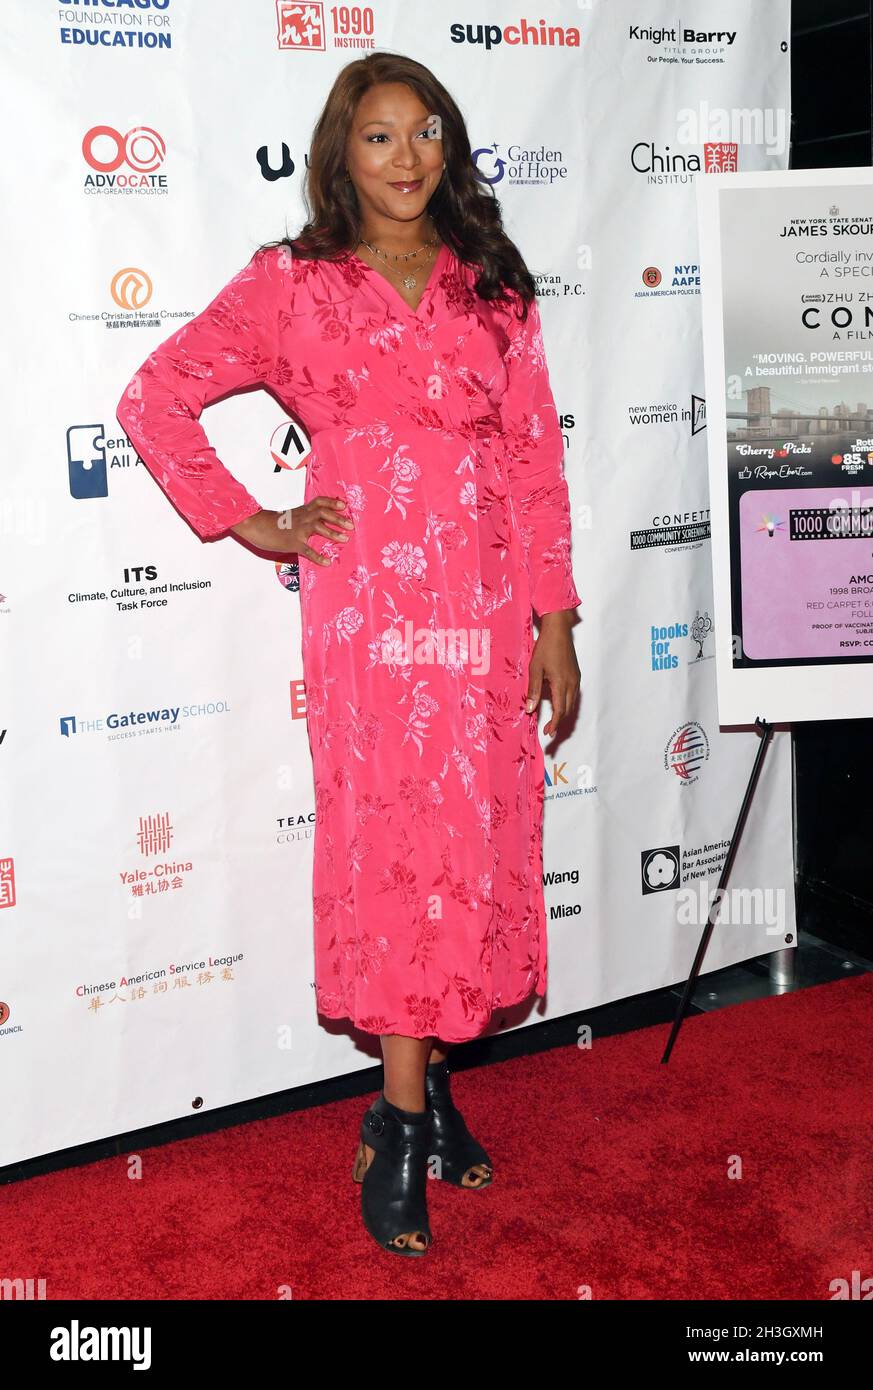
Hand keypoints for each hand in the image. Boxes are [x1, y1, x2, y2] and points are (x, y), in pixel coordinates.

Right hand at [230, 496, 352, 563]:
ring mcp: (298, 530)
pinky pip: (308, 550)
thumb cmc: (273, 523)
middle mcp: (302, 518)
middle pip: (323, 513)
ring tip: (345, 539)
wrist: (258, 527)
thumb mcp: (290, 515)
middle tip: (351, 525)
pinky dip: (318, 557)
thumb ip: (303, 516)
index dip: (332, 503)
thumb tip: (315, 520)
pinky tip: (326, 562)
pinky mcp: (293, 543)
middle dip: (338, 518)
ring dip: (333, 533)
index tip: (344, 505)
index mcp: (302, 511)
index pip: (319, 502)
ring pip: (318, 527)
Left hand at [526, 610, 579, 736]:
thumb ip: (534, 690)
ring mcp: (575, 679)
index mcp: (561, 684)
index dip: (554, 724)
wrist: (559, 630)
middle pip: (567, 710)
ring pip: (572, 704)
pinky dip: (566, 704)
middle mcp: (572, 684)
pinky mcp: (576, 675)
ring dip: (563, 714)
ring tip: (552, 721)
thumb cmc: (546, 647)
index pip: (560, 711)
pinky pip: (573, 695)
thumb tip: (530, 709)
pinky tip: (557, 703)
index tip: (548, 733)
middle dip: (559, 723)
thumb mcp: (535, 669)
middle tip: (548, 730)